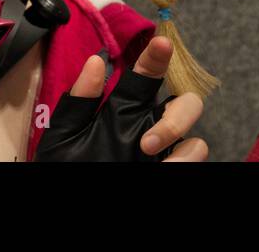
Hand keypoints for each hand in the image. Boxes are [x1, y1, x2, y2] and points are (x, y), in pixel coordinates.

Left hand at [34, 36, 208, 161]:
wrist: (72, 215)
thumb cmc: (67, 174)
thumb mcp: (63, 139)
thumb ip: (78, 103)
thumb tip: (96, 60)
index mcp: (122, 112)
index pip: (146, 77)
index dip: (156, 57)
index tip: (161, 43)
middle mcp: (149, 128)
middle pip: (186, 103)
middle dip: (181, 111)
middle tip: (148, 139)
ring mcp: (164, 153)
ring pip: (195, 133)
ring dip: (178, 137)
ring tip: (147, 152)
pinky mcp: (174, 169)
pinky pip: (195, 155)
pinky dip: (183, 160)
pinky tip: (163, 168)